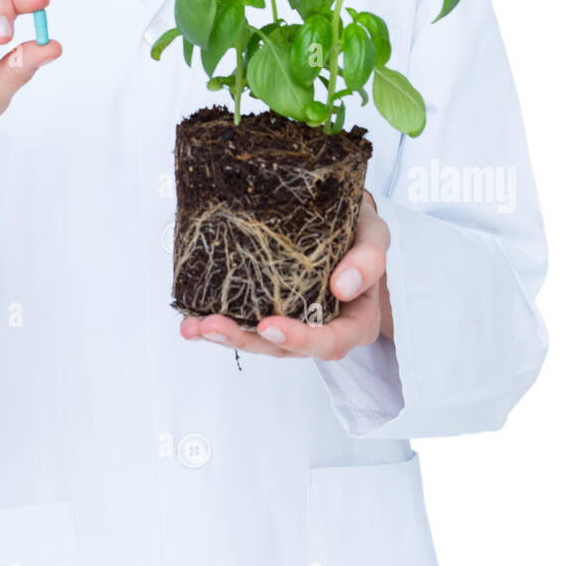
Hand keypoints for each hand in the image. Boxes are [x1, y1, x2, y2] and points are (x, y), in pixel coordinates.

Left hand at [179, 189, 392, 357]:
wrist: (344, 217)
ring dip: (225, 335)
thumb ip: (369, 258)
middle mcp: (323, 329)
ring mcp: (294, 322)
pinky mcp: (269, 311)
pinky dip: (217, 324)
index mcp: (356, 320)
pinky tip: (191, 322)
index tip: (269, 324)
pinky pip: (245, 323)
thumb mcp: (374, 235)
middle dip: (246, 340)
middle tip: (213, 325)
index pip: (333, 341)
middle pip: (285, 348)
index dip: (301, 339)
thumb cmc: (359, 229)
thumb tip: (343, 286)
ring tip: (194, 325)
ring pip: (260, 341)